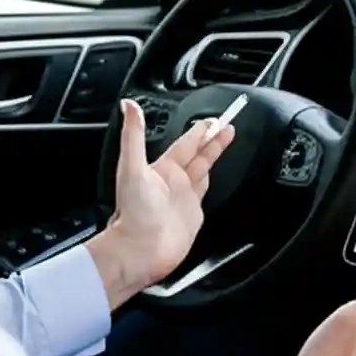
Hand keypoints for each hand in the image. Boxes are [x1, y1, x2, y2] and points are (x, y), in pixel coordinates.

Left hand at [86, 98, 235, 307]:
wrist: (140, 249)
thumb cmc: (132, 213)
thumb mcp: (131, 167)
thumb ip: (133, 135)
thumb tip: (128, 106)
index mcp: (161, 168)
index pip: (185, 143)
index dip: (199, 131)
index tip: (211, 120)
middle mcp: (173, 181)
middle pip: (198, 154)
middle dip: (213, 139)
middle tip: (227, 125)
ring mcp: (183, 197)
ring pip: (203, 169)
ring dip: (214, 154)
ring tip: (226, 141)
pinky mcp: (191, 214)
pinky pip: (204, 192)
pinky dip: (210, 181)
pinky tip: (213, 175)